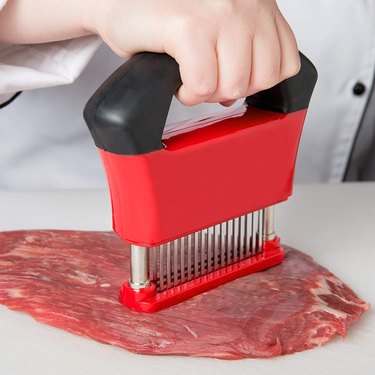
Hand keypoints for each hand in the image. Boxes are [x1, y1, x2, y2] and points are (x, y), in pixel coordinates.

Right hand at [94, 0, 300, 105]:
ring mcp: (220, 13)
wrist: (120, 2)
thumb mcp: (221, 28)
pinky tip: (177, 79)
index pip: (286, 64)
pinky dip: (187, 94)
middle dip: (229, 90)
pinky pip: (202, 86)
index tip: (229, 75)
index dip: (255, 82)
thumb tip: (239, 95)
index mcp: (259, 3)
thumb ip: (244, 53)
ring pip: (234, 86)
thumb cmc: (166, 17)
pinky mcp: (189, 28)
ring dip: (207, 94)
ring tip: (190, 76)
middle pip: (263, 80)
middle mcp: (246, 2)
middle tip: (206, 77)